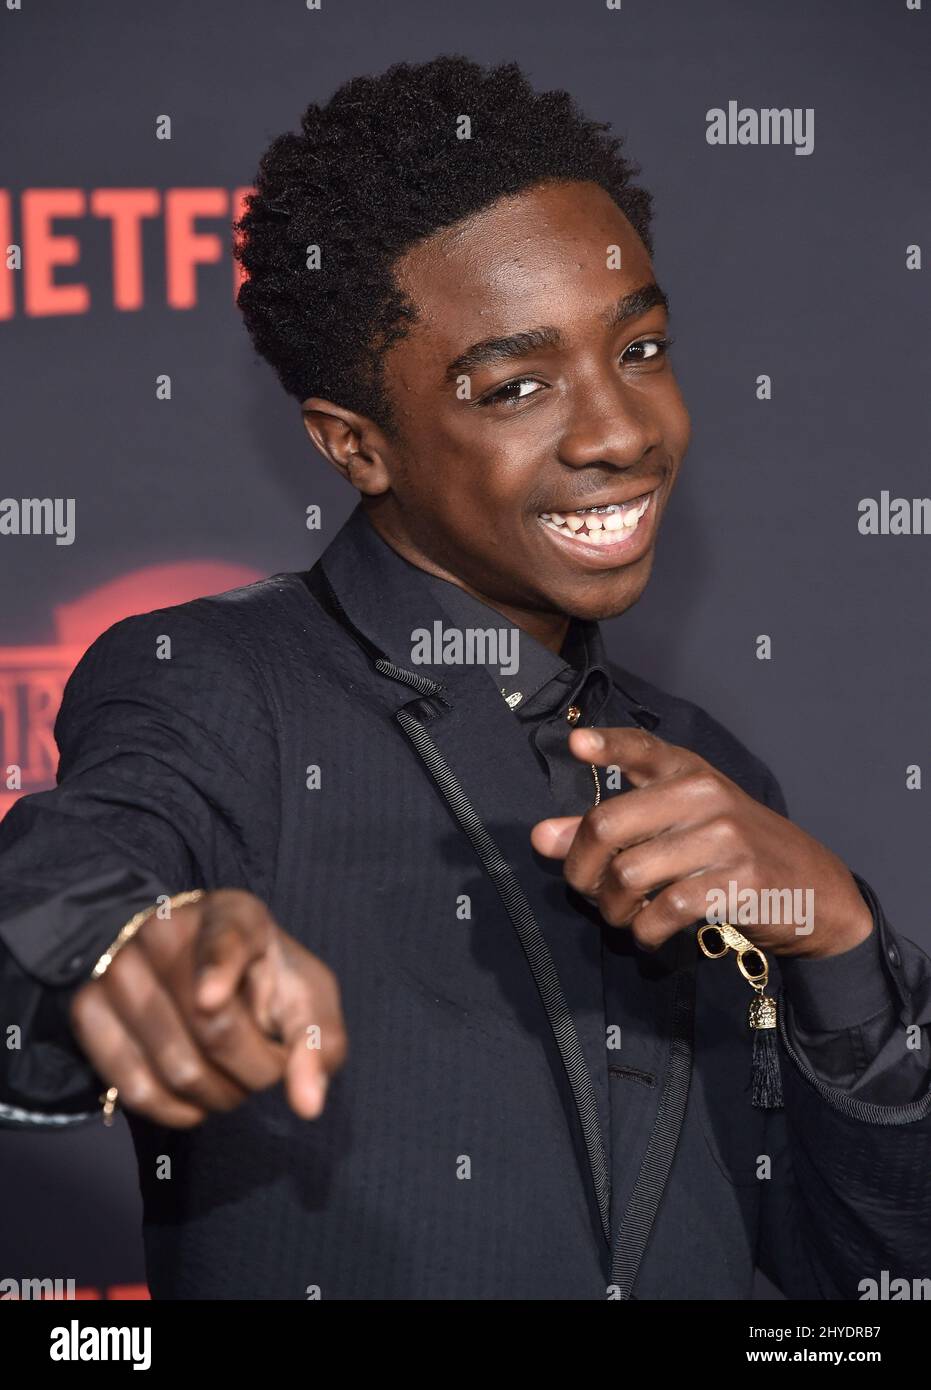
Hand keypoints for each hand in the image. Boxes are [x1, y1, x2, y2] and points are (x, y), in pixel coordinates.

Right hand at [69, 889, 346, 1127]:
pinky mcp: (88, 1009)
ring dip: (220, 1096)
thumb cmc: (260, 980)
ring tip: (232, 1077)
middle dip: (256, 1070)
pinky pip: (134, 1087)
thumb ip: (318, 1042)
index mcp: (231, 914)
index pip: (222, 941)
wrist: (190, 960)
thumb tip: (308, 1105)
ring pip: (176, 1068)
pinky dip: (175, 1111)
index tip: (212, 999)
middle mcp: (165, 931)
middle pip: (213, 1030)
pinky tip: (195, 1100)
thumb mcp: (304, 995)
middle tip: (265, 1065)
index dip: (217, 971)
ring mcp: (119, 968)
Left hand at [530, 726, 872, 958]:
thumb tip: (543, 837)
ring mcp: (724, 837)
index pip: (641, 748)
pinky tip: (649, 933)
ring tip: (621, 915)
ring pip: (629, 874)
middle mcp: (704, 795)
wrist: (816, 891)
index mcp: (688, 772)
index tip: (575, 745)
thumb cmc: (733, 853)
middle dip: (581, 868)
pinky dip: (645, 931)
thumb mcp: (678, 826)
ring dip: (612, 908)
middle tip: (585, 889)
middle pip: (607, 825)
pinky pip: (665, 910)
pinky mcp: (739, 882)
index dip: (606, 745)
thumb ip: (612, 827)